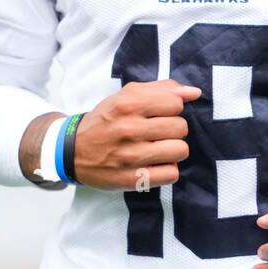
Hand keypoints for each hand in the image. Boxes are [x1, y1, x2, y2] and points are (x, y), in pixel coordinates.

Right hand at [69, 80, 197, 189]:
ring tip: (160, 148)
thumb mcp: (126, 96)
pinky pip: (171, 174)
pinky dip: (167, 169)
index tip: (160, 114)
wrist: (73, 151)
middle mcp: (129, 129)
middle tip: (159, 132)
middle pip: (181, 127)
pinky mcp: (133, 179)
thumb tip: (194, 92)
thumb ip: (161, 89)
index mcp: (127, 104)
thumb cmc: (105, 120)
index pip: (175, 103)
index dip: (172, 108)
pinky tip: (156, 164)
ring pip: (180, 150)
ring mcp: (131, 156)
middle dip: (174, 129)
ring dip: (173, 150)